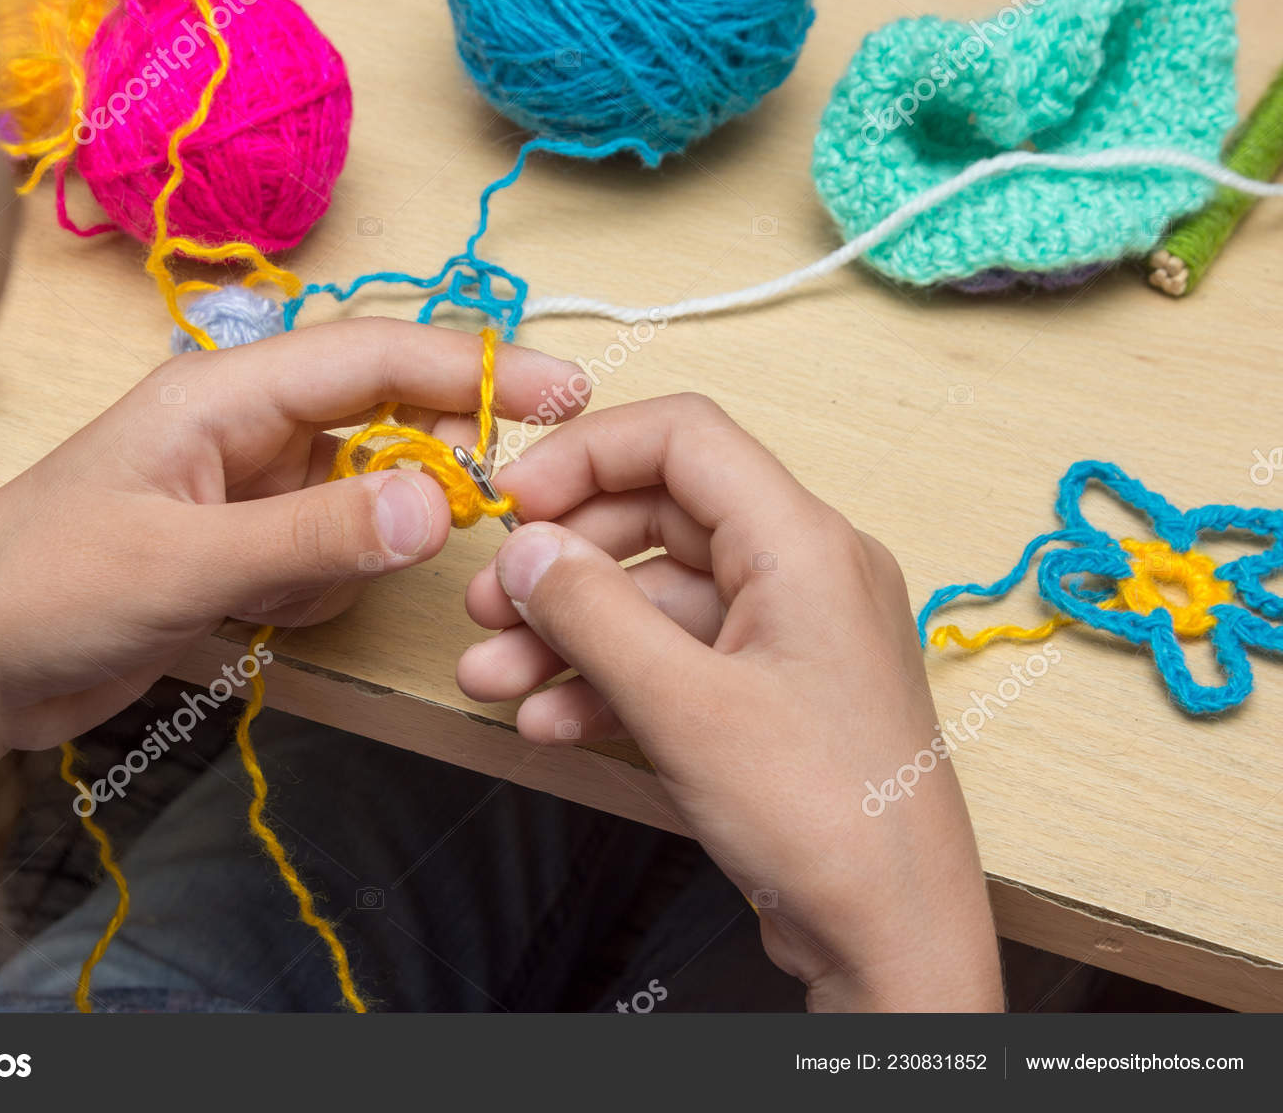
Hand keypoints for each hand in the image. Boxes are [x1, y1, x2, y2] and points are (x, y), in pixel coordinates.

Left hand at [0, 318, 585, 750]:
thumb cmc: (44, 590)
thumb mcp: (185, 563)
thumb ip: (315, 534)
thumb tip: (440, 502)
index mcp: (224, 394)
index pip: (374, 359)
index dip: (473, 368)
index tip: (565, 392)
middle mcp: (245, 432)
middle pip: (382, 424)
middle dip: (431, 467)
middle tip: (503, 505)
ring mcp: (245, 495)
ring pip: (360, 503)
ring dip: (353, 552)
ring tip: (274, 595)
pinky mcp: (241, 553)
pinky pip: (326, 559)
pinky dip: (315, 593)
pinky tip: (248, 623)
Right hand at [457, 394, 1002, 1011]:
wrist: (893, 939)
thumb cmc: (829, 821)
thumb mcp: (686, 707)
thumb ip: (594, 614)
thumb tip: (526, 549)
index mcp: (803, 546)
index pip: (685, 440)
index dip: (586, 455)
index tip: (513, 502)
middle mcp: (801, 574)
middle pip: (656, 519)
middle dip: (562, 562)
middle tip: (486, 602)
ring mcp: (785, 637)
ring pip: (654, 599)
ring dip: (568, 633)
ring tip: (490, 675)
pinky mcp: (768, 694)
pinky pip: (674, 658)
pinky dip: (606, 680)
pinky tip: (547, 719)